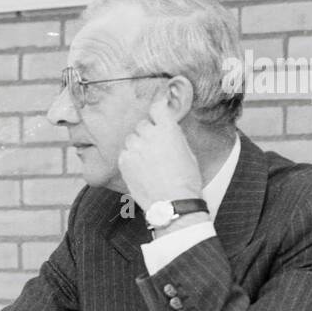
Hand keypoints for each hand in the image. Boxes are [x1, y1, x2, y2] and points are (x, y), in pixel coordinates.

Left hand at [117, 97, 202, 212]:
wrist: (173, 202)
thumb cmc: (185, 180)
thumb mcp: (187, 152)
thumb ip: (173, 136)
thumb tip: (165, 129)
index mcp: (168, 129)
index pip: (157, 108)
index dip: (156, 110)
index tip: (156, 114)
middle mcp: (149, 134)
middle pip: (142, 125)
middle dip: (147, 133)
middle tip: (154, 149)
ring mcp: (134, 147)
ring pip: (131, 139)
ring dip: (137, 146)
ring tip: (147, 162)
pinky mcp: (124, 161)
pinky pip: (124, 153)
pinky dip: (130, 158)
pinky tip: (140, 170)